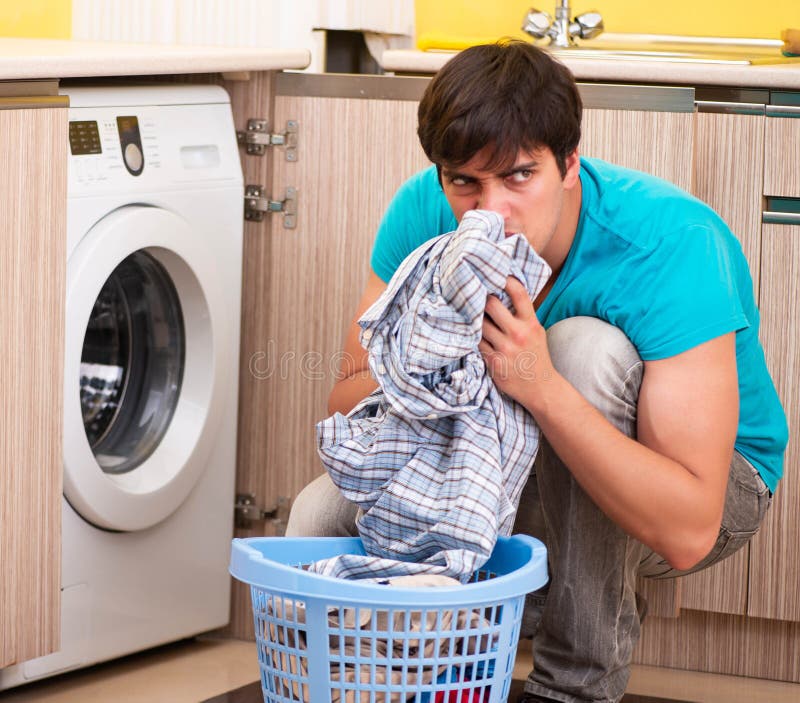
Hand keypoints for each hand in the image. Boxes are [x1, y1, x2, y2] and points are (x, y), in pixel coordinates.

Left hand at [478, 276, 555, 409]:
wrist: (540, 387)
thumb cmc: (536, 355)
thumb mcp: (536, 331)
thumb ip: (523, 315)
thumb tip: (504, 293)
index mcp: (531, 323)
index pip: (518, 293)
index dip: (505, 279)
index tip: (495, 273)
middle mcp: (518, 334)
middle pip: (491, 305)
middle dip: (481, 298)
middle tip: (473, 292)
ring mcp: (505, 348)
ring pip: (480, 324)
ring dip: (474, 318)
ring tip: (467, 310)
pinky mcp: (493, 362)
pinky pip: (477, 343)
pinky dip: (472, 337)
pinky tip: (469, 332)